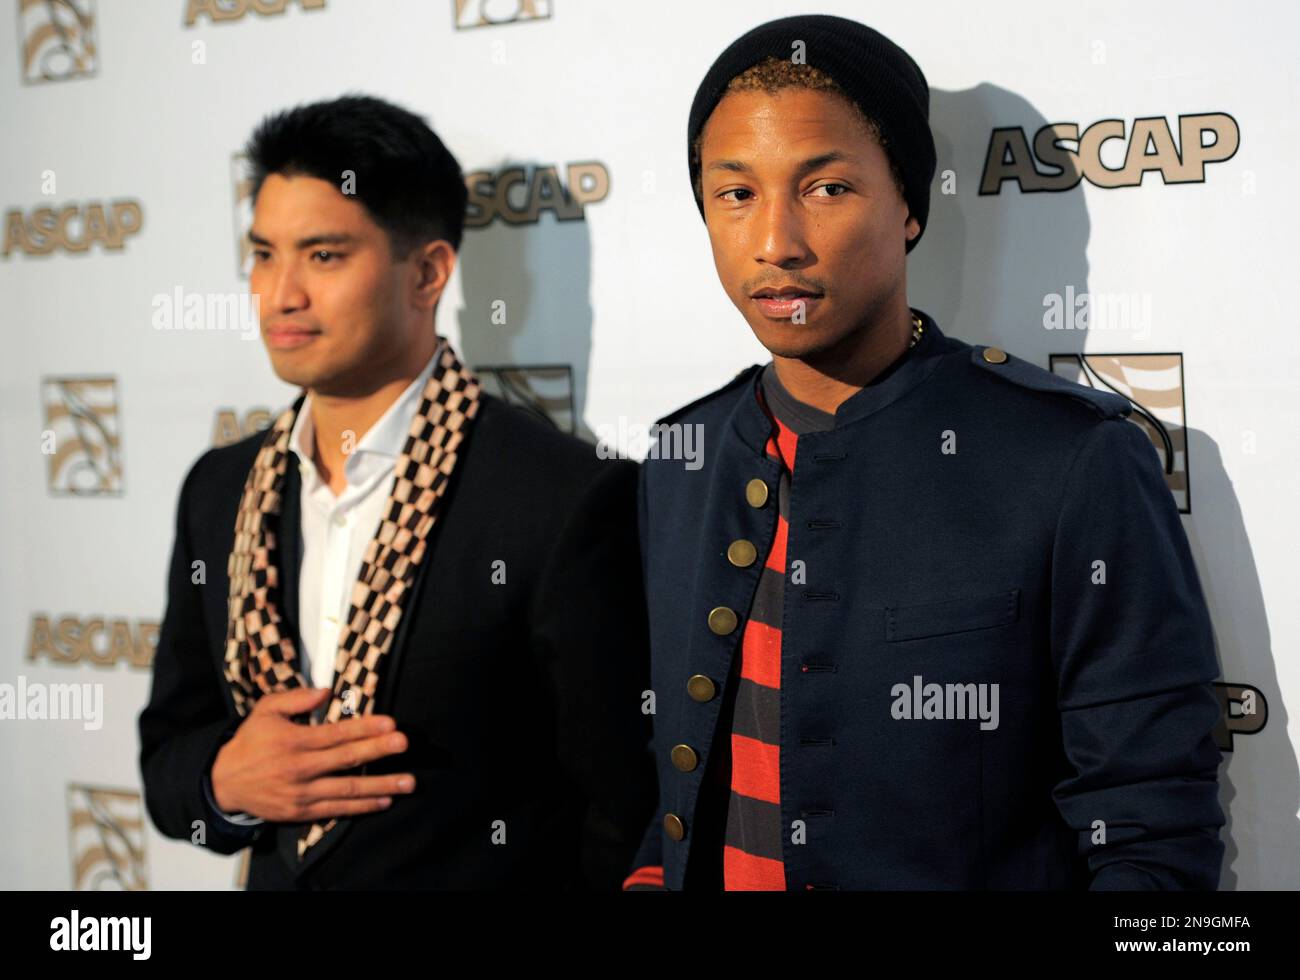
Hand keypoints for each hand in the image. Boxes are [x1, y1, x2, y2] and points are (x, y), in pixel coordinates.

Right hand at [210, 687, 414, 821]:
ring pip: (348, 789)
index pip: (337, 733)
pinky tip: (384, 801)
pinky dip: (362, 806)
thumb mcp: (265, 711)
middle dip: (379, 750)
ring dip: (381, 785)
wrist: (224, 782)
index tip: (390, 723)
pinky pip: (337, 810)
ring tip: (408, 781)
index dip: (365, 728)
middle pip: (347, 759)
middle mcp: (300, 768)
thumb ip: (295, 698)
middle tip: (404, 743)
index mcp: (294, 741)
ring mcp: (302, 793)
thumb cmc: (250, 742)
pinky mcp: (301, 811)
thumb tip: (324, 691)